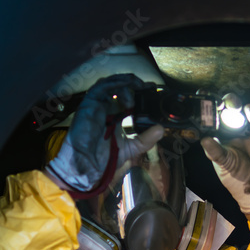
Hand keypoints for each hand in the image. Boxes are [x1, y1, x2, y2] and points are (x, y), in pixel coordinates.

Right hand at [47, 74, 163, 192]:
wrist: (89, 167)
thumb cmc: (105, 159)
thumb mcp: (132, 148)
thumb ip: (146, 139)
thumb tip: (161, 129)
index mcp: (115, 117)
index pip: (127, 98)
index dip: (139, 92)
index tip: (152, 90)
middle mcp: (106, 109)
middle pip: (119, 87)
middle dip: (134, 84)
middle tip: (148, 87)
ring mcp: (97, 105)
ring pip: (111, 83)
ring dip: (126, 82)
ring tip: (139, 86)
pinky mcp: (90, 104)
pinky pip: (101, 87)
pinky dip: (115, 83)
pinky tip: (127, 87)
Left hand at [201, 103, 249, 215]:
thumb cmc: (237, 176)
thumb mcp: (224, 164)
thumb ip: (216, 152)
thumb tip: (204, 139)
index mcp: (216, 136)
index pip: (207, 118)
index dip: (205, 107)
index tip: (202, 97)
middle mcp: (227, 129)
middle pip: (222, 108)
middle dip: (222, 101)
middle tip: (222, 103)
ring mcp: (242, 126)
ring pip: (237, 108)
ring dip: (235, 103)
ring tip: (235, 107)